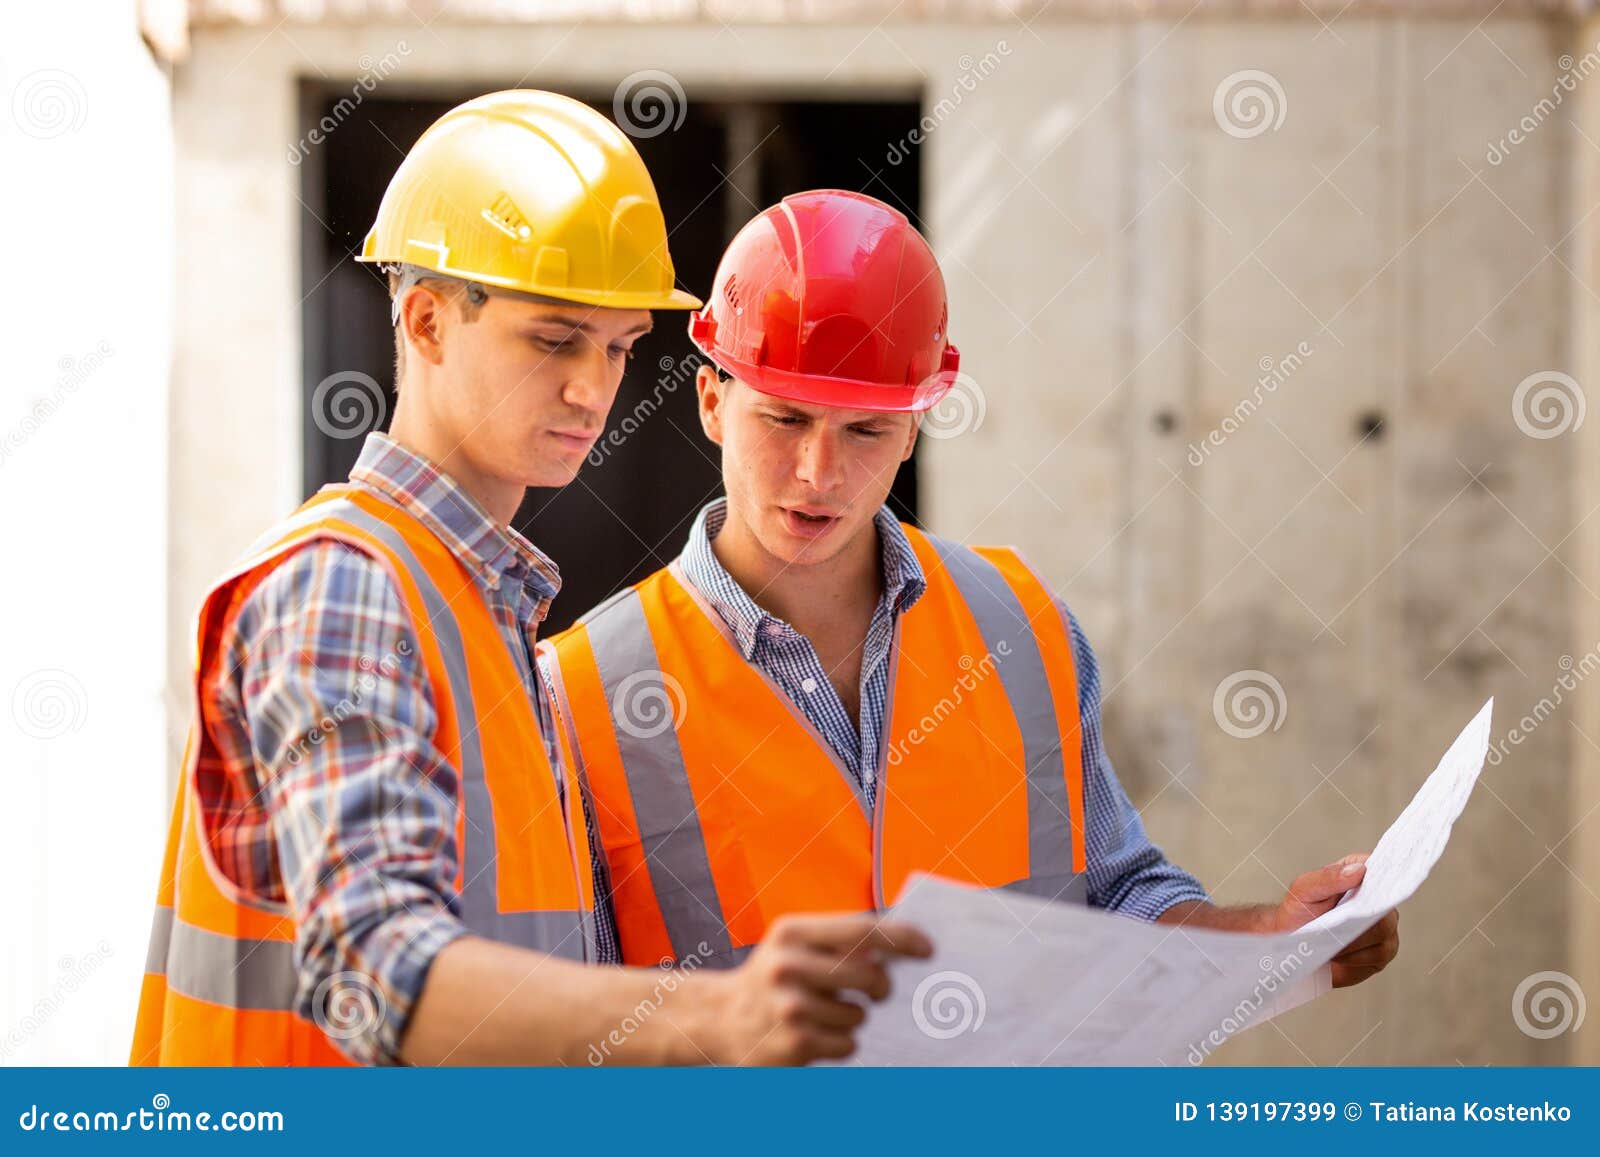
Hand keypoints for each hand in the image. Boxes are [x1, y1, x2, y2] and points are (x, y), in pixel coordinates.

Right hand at [699, 912, 932, 1064]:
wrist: (719, 1020)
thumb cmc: (772, 977)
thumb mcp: (793, 944)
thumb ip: (838, 940)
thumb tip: (903, 944)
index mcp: (792, 932)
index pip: (862, 931)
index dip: (902, 939)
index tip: (929, 949)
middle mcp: (787, 967)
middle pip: (869, 975)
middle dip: (880, 986)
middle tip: (875, 991)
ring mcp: (790, 1008)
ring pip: (859, 1014)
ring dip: (851, 1016)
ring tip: (820, 1013)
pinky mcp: (795, 1045)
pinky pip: (848, 1043)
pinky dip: (840, 1041)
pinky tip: (814, 1035)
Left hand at [1271, 852, 1399, 987]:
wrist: (1294, 943)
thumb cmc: (1300, 912)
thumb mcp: (1304, 889)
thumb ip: (1327, 877)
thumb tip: (1358, 871)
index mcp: (1360, 876)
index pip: (1382, 872)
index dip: (1381, 881)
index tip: (1367, 893)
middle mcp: (1378, 901)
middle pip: (1384, 911)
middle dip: (1358, 922)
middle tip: (1335, 929)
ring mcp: (1384, 928)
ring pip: (1382, 936)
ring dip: (1353, 944)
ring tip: (1330, 944)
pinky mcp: (1381, 952)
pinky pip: (1377, 958)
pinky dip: (1354, 960)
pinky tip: (1337, 957)